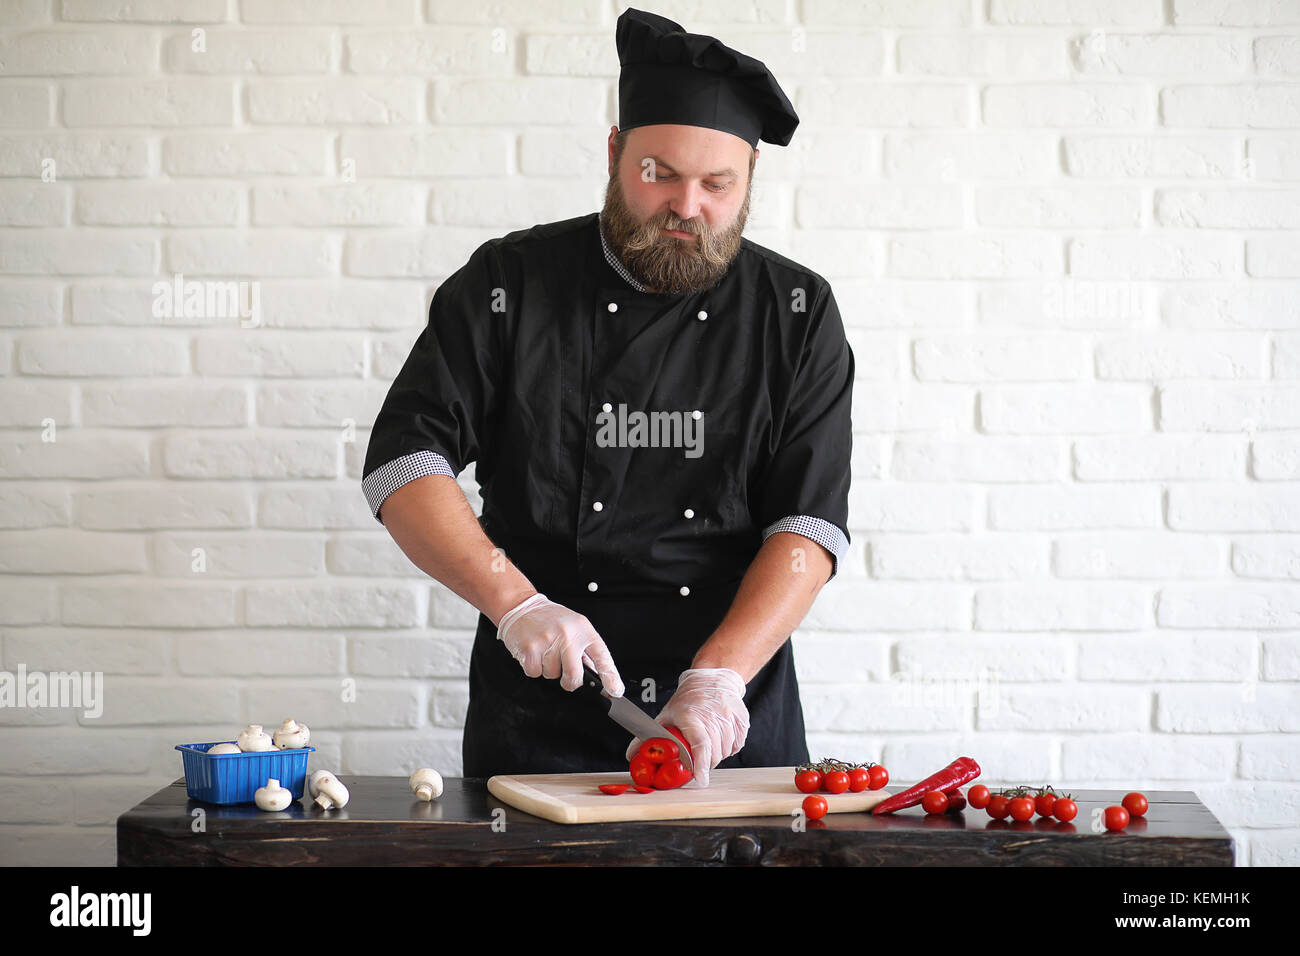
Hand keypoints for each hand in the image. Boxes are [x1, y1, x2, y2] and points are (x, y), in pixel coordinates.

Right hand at [494, 593, 623, 695]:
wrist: (522, 607)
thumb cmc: (550, 619)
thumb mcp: (575, 628)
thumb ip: (586, 651)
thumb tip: (598, 676)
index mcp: (583, 629)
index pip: (602, 656)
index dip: (611, 676)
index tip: (615, 690)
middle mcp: (567, 634)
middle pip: (575, 674)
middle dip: (571, 682)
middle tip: (567, 678)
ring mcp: (548, 640)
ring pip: (553, 675)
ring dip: (549, 670)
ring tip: (545, 652)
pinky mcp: (530, 648)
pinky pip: (535, 673)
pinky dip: (534, 668)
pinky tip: (535, 653)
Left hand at [624, 668, 748, 787]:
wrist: (712, 679)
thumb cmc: (687, 700)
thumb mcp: (666, 715)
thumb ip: (648, 737)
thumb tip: (631, 756)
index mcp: (692, 715)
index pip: (700, 744)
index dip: (700, 764)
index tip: (699, 779)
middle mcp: (713, 715)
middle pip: (714, 753)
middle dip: (705, 764)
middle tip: (698, 762)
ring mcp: (729, 716)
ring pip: (726, 750)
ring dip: (717, 755)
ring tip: (708, 747)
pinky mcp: (742, 718)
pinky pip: (737, 744)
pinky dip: (729, 748)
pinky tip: (720, 739)